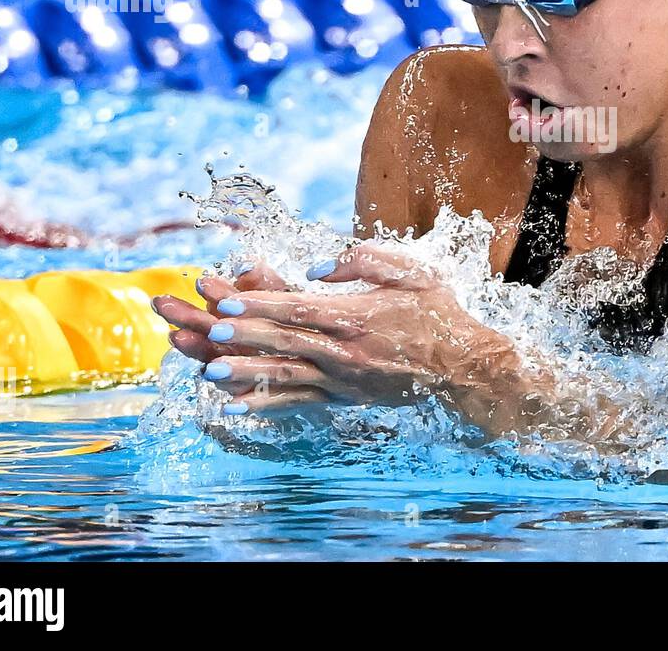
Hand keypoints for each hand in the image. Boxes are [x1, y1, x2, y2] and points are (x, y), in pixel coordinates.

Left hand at [151, 244, 531, 430]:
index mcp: (355, 317)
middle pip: (283, 342)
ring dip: (245, 372)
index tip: (225, 300)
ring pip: (286, 375)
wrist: (464, 366)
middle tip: (203, 334)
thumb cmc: (437, 312)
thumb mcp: (409, 272)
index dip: (259, 304)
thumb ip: (363, 261)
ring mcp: (343, 379)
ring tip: (208, 372)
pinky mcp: (346, 397)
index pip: (297, 309)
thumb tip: (318, 267)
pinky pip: (300, 400)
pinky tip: (239, 405)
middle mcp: (344, 351)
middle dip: (240, 337)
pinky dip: (268, 403)